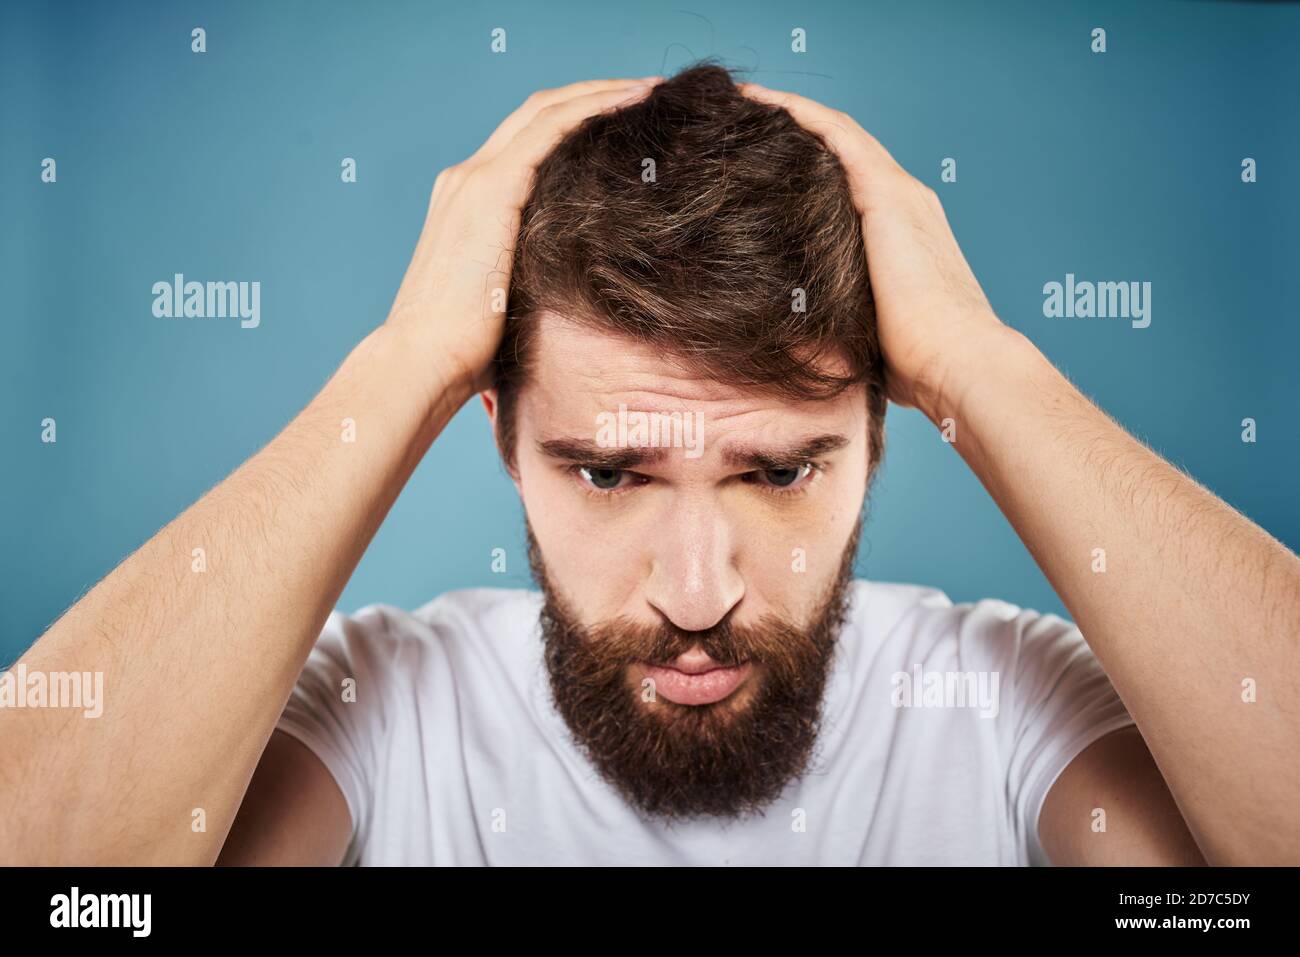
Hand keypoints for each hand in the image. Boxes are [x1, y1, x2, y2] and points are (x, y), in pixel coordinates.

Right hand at [385, 77, 660, 403]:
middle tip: (646, 92)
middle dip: (593, 94)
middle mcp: (466, 179)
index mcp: (467, 202)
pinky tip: (629, 103)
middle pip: (537, 112)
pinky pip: (549, 130)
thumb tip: (573, 291)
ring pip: (546, 110)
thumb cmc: (464, 351)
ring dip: (600, 92)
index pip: (526, 140)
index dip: (574, 120)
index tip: (622, 121)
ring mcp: (475, 180)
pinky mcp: (491, 190)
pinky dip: (590, 109)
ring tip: (648, 89)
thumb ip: (531, 276)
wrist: (424, 359)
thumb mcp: (505, 299)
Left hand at [739, 82, 1012, 418]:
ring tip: (744, 102)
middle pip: (842, 148)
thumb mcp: (870, 329)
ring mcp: (899, 194)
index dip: (811, 163)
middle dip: (795, 129)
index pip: (850, 181)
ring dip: (790, 112)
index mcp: (903, 232)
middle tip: (744, 118)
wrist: (957, 361)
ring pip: (837, 133)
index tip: (767, 159)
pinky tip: (764, 104)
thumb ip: (843, 313)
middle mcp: (905, 202)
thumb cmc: (918, 364)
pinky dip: (800, 115)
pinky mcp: (886, 196)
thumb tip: (805, 338)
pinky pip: (836, 137)